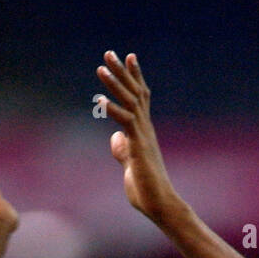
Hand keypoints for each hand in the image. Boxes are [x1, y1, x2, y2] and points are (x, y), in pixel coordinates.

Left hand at [96, 51, 176, 221]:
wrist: (159, 204)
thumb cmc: (146, 188)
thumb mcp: (129, 165)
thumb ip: (123, 149)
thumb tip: (115, 138)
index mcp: (143, 131)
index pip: (140, 97)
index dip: (134, 76)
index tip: (128, 56)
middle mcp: (146, 128)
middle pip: (134, 92)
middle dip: (122, 71)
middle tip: (110, 52)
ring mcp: (143, 136)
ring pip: (129, 102)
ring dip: (114, 84)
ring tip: (101, 68)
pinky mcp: (138, 147)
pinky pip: (125, 122)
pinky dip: (112, 109)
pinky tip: (99, 100)